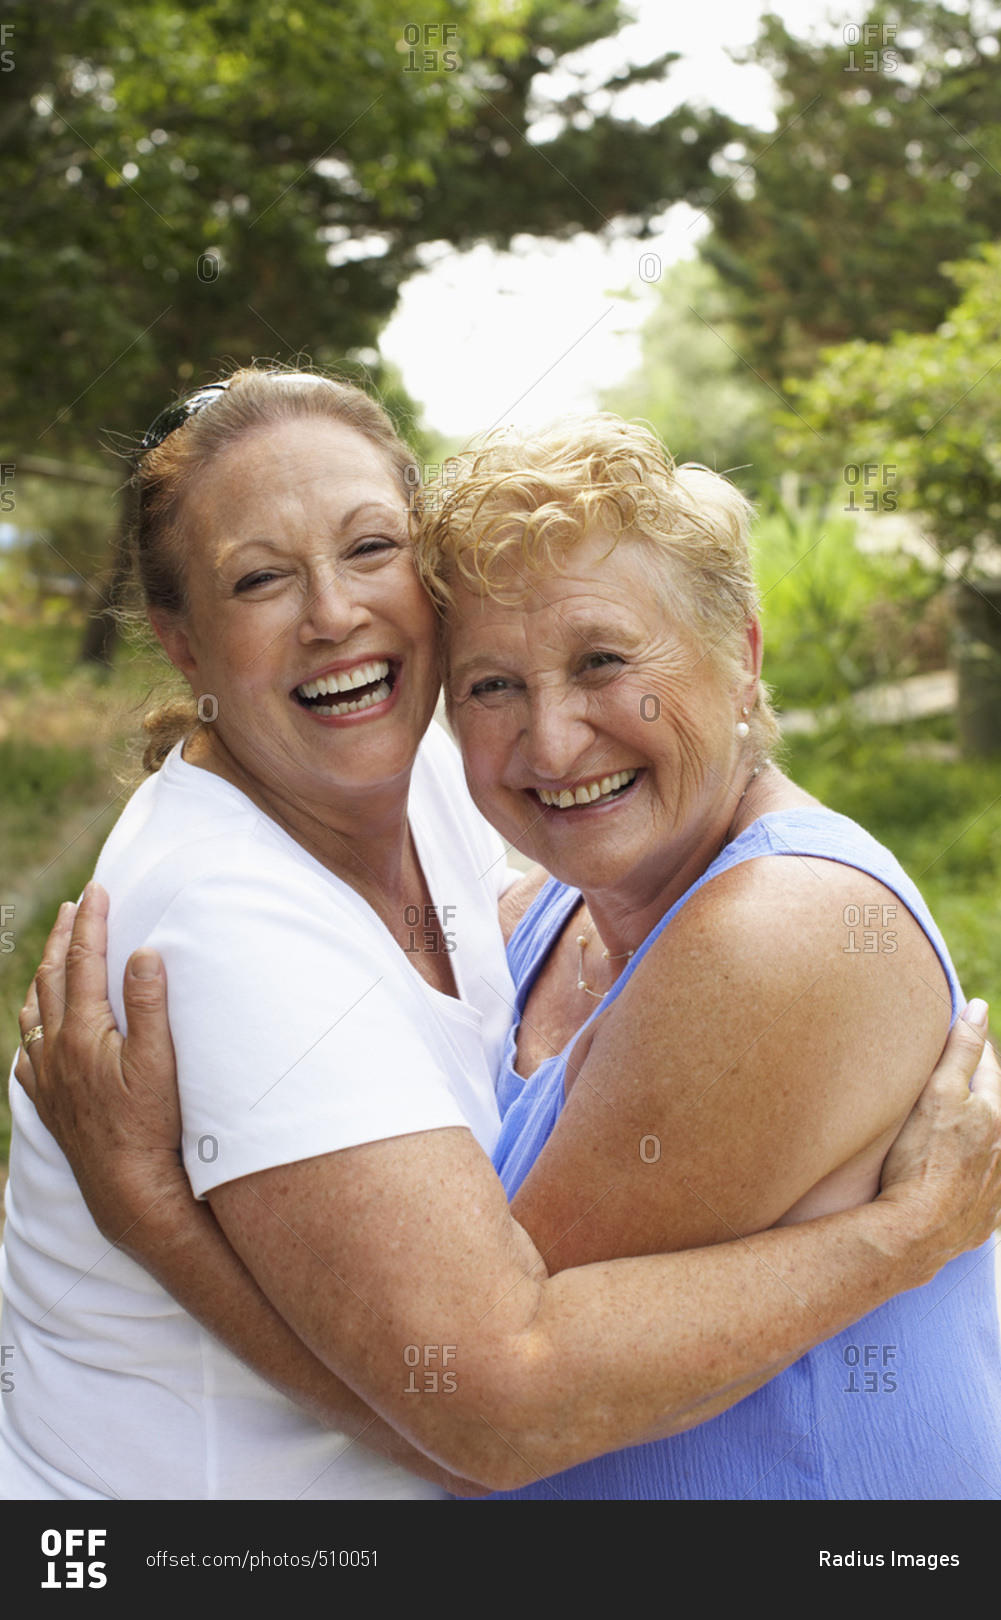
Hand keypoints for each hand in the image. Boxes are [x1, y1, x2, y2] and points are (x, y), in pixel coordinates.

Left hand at [17, 882, 184, 1240]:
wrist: (124, 1186)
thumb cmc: (149, 1126)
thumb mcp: (159, 1061)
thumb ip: (148, 1003)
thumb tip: (143, 952)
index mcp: (82, 1032)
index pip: (84, 962)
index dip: (91, 923)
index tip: (97, 890)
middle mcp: (55, 1049)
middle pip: (52, 978)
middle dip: (63, 937)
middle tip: (75, 906)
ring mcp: (46, 1075)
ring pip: (34, 1010)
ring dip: (44, 973)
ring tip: (53, 952)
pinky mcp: (47, 1100)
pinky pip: (28, 1050)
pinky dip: (33, 1024)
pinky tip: (39, 1026)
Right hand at [879, 1000, 1000, 1279]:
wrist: (914, 1231)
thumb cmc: (921, 1159)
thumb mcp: (938, 1093)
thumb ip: (962, 1050)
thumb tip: (980, 1008)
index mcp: (992, 1119)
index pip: (985, 1073)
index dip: (973, 1052)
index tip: (964, 1035)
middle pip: (993, 1116)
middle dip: (980, 1100)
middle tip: (958, 1088)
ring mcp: (994, 1191)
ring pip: (993, 1157)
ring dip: (982, 1145)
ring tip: (961, 1137)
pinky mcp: (982, 1222)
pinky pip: (988, 1197)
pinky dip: (979, 1185)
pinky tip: (967, 1185)